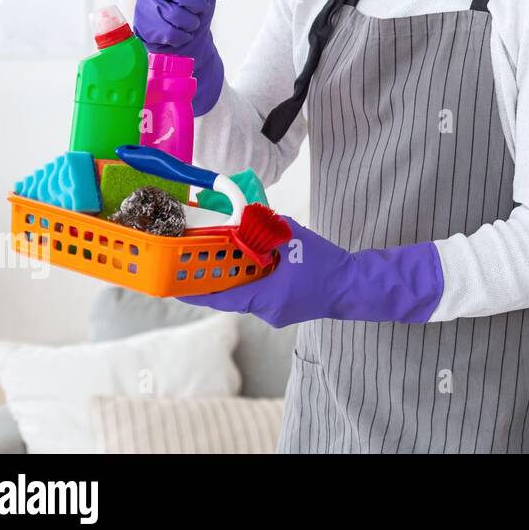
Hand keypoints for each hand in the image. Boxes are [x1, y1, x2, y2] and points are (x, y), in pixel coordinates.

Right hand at [134, 0, 225, 114]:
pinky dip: (182, 36)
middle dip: (199, 5)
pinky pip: (172, 32)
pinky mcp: (143, 24)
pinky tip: (179, 33)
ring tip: (189, 22)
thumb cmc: (193, 7)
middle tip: (199, 9)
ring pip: (177, 14)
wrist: (180, 39)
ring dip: (192, 22)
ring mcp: (144, 3)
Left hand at [177, 216, 444, 327]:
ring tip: (229, 258)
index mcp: (265, 296)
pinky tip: (259, 264)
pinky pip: (262, 295)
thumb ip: (269, 227)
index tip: (173, 285)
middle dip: (217, 278)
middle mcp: (266, 311)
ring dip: (239, 278)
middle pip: (232, 295)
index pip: (221, 298)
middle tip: (199, 261)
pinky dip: (255, 281)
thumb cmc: (327, 264)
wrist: (354, 286)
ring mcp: (276, 314)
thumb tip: (248, 216)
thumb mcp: (296, 238)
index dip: (195, 291)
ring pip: (247, 295)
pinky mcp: (285, 310)